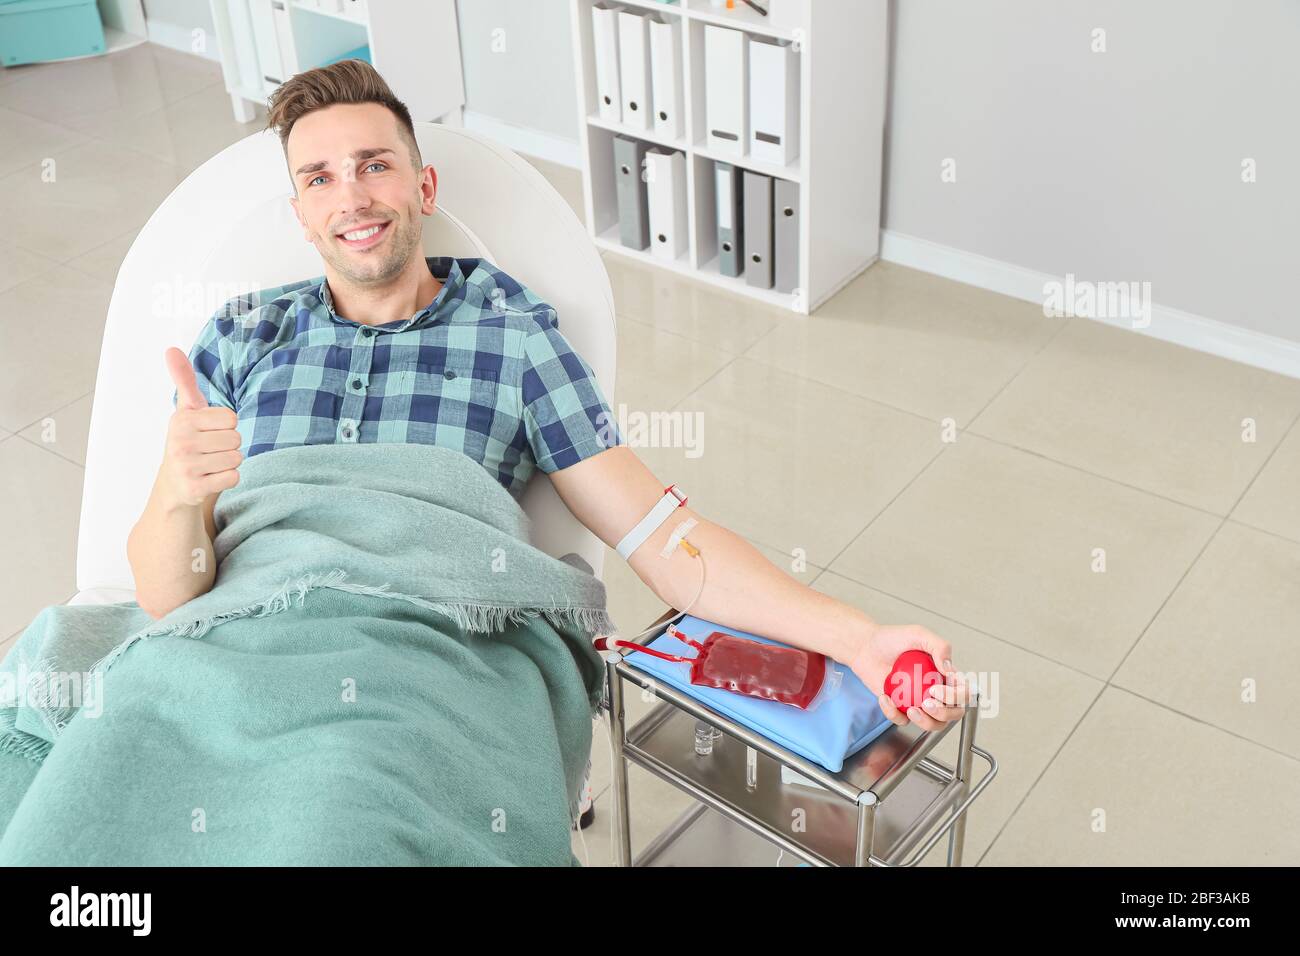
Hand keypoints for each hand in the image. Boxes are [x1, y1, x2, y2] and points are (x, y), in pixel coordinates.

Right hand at [161, 347, 242, 508]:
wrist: (174, 483)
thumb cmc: (188, 441)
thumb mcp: (187, 410)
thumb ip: (184, 380)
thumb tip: (171, 349)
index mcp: (182, 420)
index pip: (231, 418)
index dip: (226, 426)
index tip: (209, 432)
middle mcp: (180, 443)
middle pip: (236, 439)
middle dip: (229, 446)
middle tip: (210, 451)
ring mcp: (186, 467)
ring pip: (236, 458)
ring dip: (229, 463)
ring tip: (210, 464)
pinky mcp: (195, 489)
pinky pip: (234, 478)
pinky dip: (228, 479)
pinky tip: (211, 478)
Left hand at [848, 622, 970, 731]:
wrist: (865, 646)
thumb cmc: (892, 639)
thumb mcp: (918, 634)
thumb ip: (940, 647)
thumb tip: (950, 669)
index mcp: (944, 674)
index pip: (963, 692)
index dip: (956, 697)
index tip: (936, 690)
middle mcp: (935, 690)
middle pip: (954, 713)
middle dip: (944, 713)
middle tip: (926, 702)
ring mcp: (918, 701)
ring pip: (933, 724)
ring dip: (925, 722)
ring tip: (911, 709)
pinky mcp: (900, 708)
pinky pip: (903, 721)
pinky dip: (894, 714)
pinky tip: (886, 698)